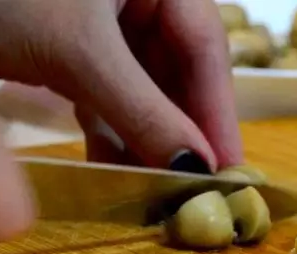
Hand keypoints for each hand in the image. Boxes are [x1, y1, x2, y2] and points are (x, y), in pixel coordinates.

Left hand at [0, 0, 244, 172]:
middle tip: (195, 190)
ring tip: (156, 191)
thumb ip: (141, 109)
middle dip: (181, 131)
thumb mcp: (77, 49)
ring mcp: (103, 26)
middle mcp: (137, 0)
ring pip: (142, 90)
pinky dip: (111, 134)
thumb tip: (193, 168)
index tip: (228, 168)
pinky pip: (105, 97)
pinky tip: (117, 170)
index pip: (205, 47)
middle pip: (177, 72)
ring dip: (147, 140)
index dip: (219, 111)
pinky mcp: (68, 51)